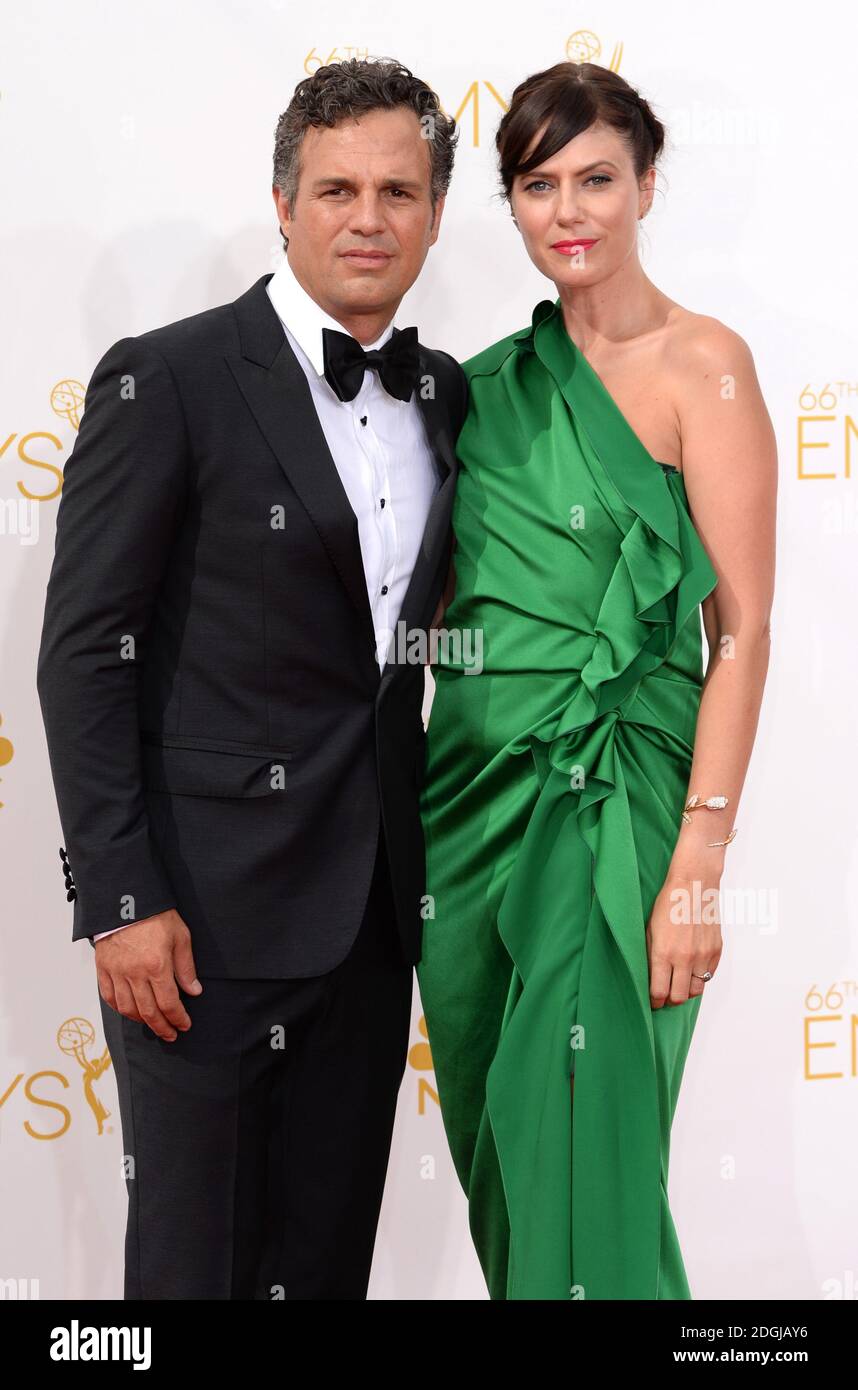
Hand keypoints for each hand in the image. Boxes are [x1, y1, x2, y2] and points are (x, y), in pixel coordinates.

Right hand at [95, 909, 201, 1040]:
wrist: (126, 899)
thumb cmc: (155, 915)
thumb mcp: (180, 936)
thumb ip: (186, 967)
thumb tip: (194, 991)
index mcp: (157, 966)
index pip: (169, 1003)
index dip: (178, 1018)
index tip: (184, 1025)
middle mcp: (135, 973)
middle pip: (148, 1012)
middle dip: (161, 1027)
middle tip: (170, 1034)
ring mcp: (117, 972)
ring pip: (127, 1009)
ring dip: (141, 1021)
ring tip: (153, 1024)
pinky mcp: (103, 968)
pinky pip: (109, 997)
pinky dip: (120, 1009)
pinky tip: (130, 1011)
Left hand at [645, 870, 722, 1009]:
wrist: (694, 885)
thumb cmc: (668, 904)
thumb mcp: (650, 930)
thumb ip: (650, 956)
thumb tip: (650, 977)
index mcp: (663, 953)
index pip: (659, 992)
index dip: (655, 1002)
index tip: (653, 1002)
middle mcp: (684, 958)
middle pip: (679, 997)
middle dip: (670, 1000)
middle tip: (665, 996)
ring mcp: (703, 955)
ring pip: (696, 990)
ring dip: (687, 990)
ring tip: (679, 983)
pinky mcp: (716, 951)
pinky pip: (709, 975)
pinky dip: (700, 976)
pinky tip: (692, 969)